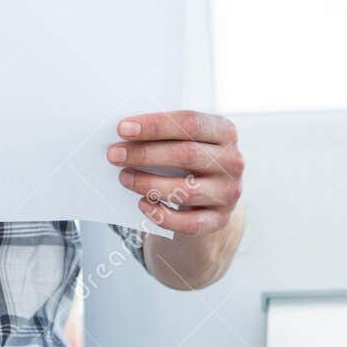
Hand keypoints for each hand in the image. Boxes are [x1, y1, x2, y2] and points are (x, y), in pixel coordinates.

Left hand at [106, 110, 242, 234]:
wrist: (210, 197)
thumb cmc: (188, 159)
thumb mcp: (185, 139)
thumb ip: (165, 133)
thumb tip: (125, 133)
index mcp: (225, 131)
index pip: (190, 123)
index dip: (155, 125)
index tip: (122, 128)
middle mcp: (232, 161)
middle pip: (186, 155)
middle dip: (145, 154)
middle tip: (114, 155)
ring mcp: (229, 193)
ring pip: (185, 190)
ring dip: (148, 184)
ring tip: (124, 177)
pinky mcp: (220, 220)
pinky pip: (188, 223)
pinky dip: (161, 215)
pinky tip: (142, 204)